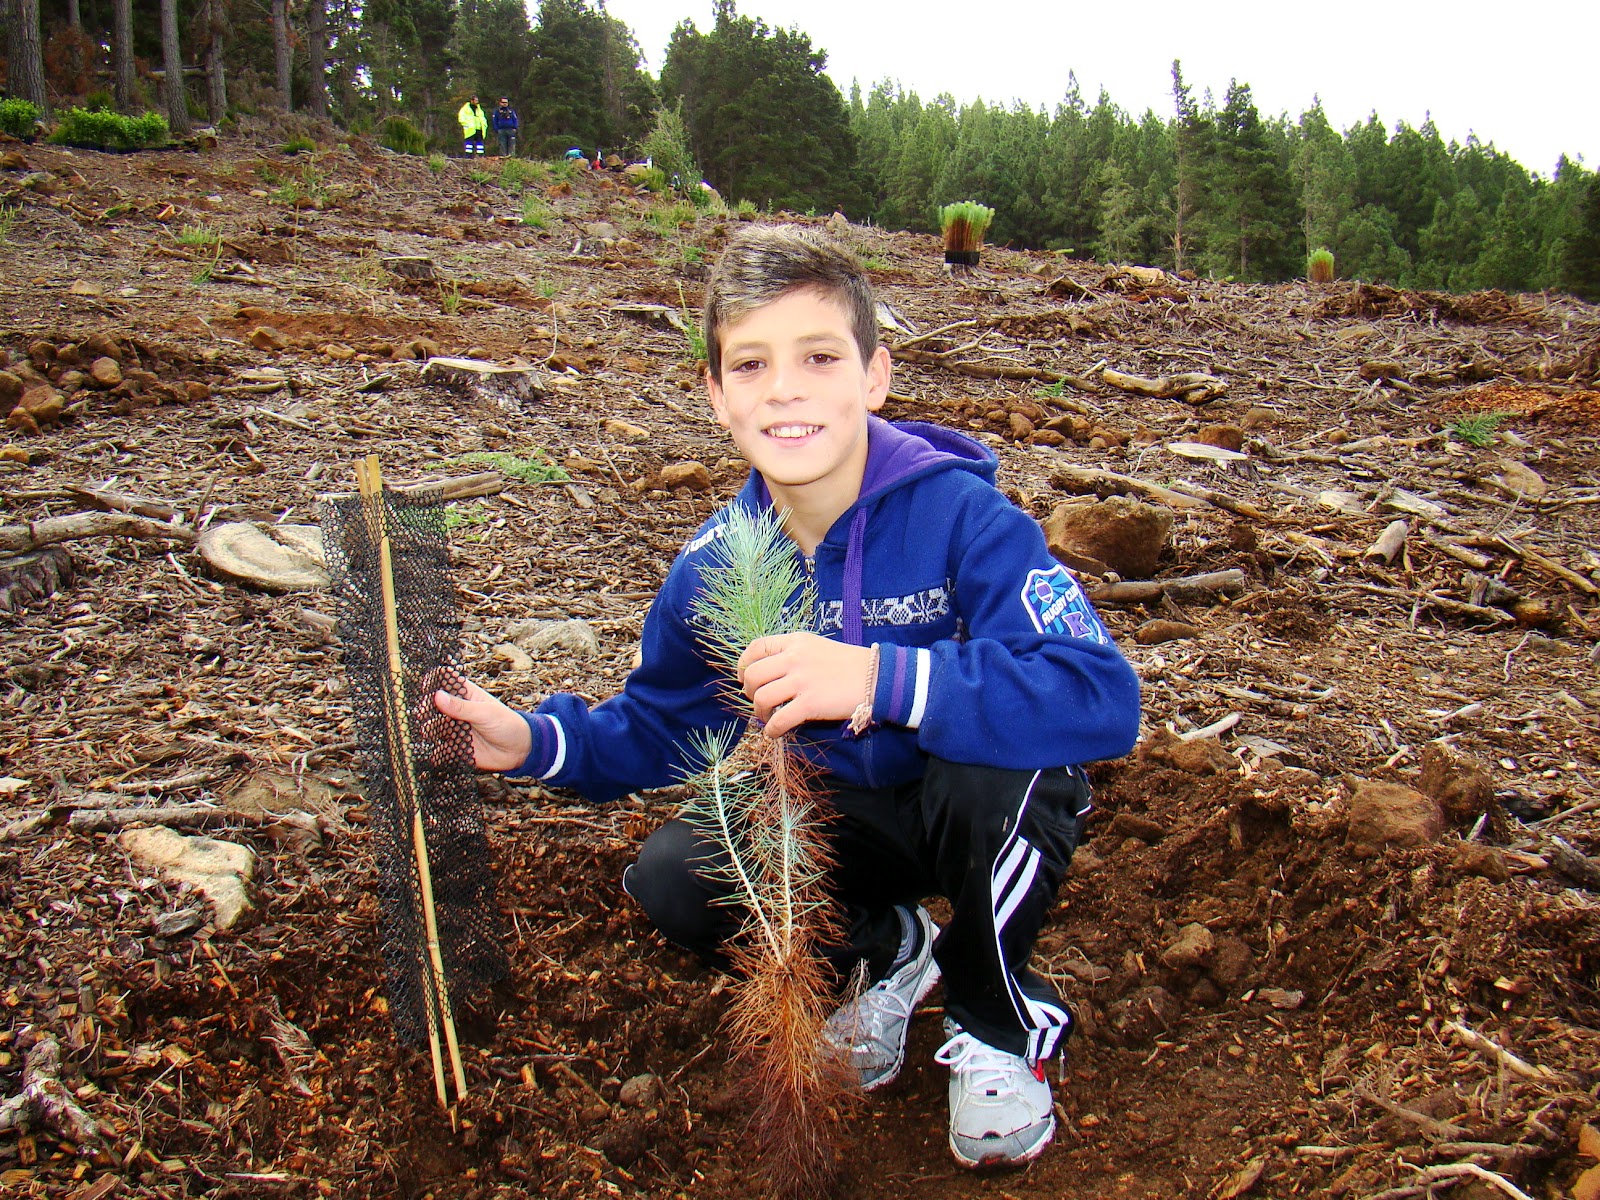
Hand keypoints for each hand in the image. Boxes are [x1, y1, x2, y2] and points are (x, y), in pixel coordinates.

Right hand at [429, 677, 532, 771]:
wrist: (520, 751)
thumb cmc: (507, 724)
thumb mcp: (485, 713)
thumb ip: (461, 707)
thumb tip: (437, 696)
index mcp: (465, 695)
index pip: (444, 683)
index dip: (433, 682)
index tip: (425, 687)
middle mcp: (457, 711)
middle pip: (433, 706)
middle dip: (425, 709)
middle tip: (423, 713)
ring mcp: (455, 729)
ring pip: (433, 728)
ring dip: (429, 730)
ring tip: (430, 732)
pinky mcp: (456, 748)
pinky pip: (440, 751)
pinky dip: (437, 753)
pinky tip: (438, 754)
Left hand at [736, 633, 873, 738]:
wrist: (877, 677)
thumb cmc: (849, 665)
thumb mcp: (818, 647)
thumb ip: (794, 655)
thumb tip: (771, 673)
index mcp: (796, 642)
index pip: (757, 647)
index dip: (744, 664)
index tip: (744, 677)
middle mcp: (795, 658)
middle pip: (753, 674)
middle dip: (749, 691)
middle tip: (758, 701)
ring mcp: (802, 680)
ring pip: (761, 698)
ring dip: (759, 712)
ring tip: (767, 718)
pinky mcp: (810, 703)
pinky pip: (779, 720)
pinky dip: (772, 730)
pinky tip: (775, 733)